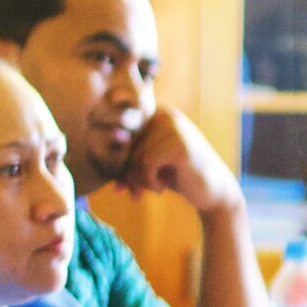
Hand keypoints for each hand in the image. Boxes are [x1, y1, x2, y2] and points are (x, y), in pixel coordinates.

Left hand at [123, 105, 240, 217]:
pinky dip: (149, 182)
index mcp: (158, 113)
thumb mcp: (153, 159)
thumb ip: (130, 152)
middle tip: (132, 194)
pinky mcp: (180, 146)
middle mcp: (166, 114)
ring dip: (138, 180)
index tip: (119, 185)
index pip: (125, 135)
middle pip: (129, 145)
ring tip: (148, 192)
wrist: (215, 192)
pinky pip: (147, 164)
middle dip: (127, 174)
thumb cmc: (179, 175)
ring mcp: (175, 128)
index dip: (120, 160)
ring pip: (135, 156)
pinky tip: (161, 189)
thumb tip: (92, 152)